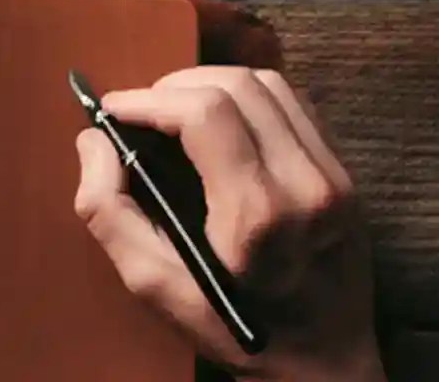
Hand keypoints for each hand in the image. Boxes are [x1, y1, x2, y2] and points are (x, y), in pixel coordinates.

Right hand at [73, 67, 384, 381]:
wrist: (320, 362)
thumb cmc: (232, 327)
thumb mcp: (153, 284)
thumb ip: (108, 210)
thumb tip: (92, 140)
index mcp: (259, 215)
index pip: (203, 113)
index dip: (148, 99)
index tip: (113, 110)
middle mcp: (307, 185)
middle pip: (236, 86)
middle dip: (175, 85)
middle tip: (141, 111)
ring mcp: (335, 176)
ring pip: (269, 84)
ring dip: (212, 83)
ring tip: (176, 109)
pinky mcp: (345, 173)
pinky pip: (293, 105)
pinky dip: (247, 98)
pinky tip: (221, 120)